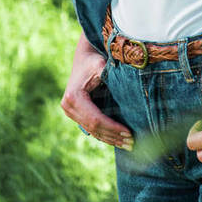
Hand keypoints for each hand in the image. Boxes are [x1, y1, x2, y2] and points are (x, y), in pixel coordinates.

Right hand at [60, 35, 133, 149]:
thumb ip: (107, 73)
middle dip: (114, 136)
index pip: (96, 119)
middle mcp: (69, 107)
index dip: (113, 128)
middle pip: (94, 127)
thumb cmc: (95, 60)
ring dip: (111, 139)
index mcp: (74, 97)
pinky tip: (120, 140)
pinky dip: (106, 135)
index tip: (129, 133)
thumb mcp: (101, 65)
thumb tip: (123, 83)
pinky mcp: (76, 114)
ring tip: (129, 145)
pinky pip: (92, 128)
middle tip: (133, 143)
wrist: (85, 57)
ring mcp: (71, 112)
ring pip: (93, 131)